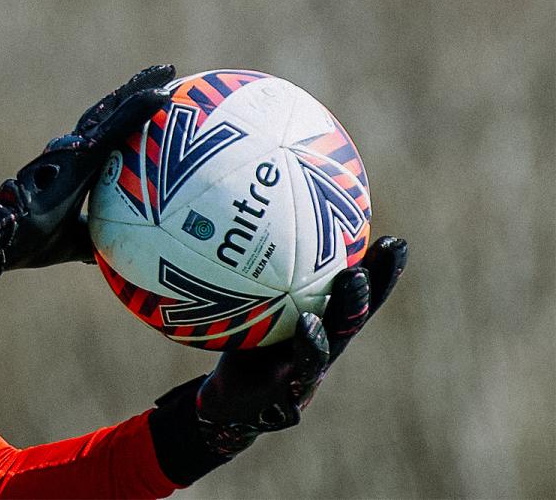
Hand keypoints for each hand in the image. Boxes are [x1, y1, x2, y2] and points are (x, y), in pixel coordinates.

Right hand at [0, 64, 174, 268]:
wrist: (9, 237)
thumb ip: (91, 241)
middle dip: (131, 94)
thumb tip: (112, 257)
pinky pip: (118, 125)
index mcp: (73, 167)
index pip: (101, 135)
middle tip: (160, 76)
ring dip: (138, 89)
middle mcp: (74, 149)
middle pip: (109, 114)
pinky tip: (162, 93)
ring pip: (114, 111)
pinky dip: (140, 108)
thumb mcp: (73, 242)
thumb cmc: (32, 241)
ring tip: (164, 72)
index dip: (119, 118)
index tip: (140, 104)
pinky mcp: (82, 151)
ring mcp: (77, 147)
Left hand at [194, 236, 408, 454]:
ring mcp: (310, 371)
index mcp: (321, 323)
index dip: (381, 271)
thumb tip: (252, 220)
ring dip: (349, 304)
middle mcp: (324, 345)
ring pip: (337, 336)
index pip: (357, 295)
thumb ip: (253, 275)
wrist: (228, 403)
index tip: (396, 240)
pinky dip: (311, 344)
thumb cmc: (242, 344)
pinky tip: (310, 323)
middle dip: (373, 280)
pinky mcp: (290, 392)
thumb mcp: (246, 306)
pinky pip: (302, 365)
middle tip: (385, 245)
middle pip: (354, 312)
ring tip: (353, 276)